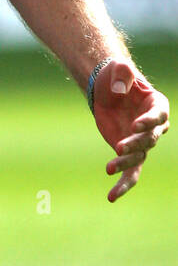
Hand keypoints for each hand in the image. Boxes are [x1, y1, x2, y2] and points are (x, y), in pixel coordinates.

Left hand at [91, 60, 169, 201]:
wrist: (107, 88)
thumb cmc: (116, 76)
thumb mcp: (118, 68)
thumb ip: (122, 73)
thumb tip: (120, 90)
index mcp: (157, 105)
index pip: (158, 116)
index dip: (149, 121)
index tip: (135, 125)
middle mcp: (154, 127)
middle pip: (148, 139)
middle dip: (135, 144)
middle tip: (118, 146)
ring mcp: (142, 142)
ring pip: (139, 158)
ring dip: (125, 164)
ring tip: (109, 168)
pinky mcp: (129, 153)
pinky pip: (130, 173)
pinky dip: (123, 185)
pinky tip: (111, 197)